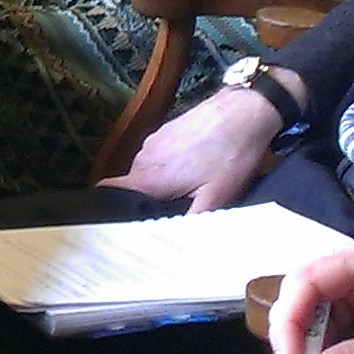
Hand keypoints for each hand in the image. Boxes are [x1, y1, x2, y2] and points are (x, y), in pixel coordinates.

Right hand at [104, 85, 283, 211]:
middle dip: (148, 200)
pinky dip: (171, 167)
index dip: (108, 210)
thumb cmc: (232, 153)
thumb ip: (191, 222)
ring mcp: (155, 141)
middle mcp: (145, 157)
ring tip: (190, 188)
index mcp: (150, 176)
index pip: (108, 192)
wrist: (245, 111)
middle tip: (173, 211)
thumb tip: (177, 242)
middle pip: (132, 187)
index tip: (118, 222)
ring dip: (162, 183)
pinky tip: (196, 168)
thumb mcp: (217, 197)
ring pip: (147, 172)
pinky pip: (159, 157)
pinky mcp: (166, 131)